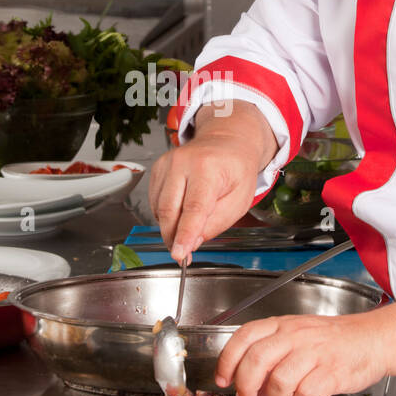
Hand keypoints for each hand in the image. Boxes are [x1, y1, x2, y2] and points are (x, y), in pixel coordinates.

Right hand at [149, 102, 276, 260]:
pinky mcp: (158, 168)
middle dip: (173, 237)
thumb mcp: (240, 200)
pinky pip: (154, 201)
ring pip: (159, 208)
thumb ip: (217, 223)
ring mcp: (167, 163)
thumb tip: (193, 242)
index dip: (185, 234)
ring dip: (169, 227)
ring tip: (185, 231)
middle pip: (170, 209)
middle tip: (182, 253)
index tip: (179, 254)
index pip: (194, 207)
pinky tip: (179, 213)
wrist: (227, 141)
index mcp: (208, 168)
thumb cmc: (236, 169)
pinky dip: (164, 215)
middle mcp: (183, 162)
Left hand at [215, 297, 395, 395]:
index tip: (223, 379)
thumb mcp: (296, 339)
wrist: (371, 339)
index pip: (244, 337)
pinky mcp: (332, 372)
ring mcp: (314, 353)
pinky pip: (306, 395)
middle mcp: (295, 335)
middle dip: (246, 386)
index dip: (227, 361)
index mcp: (282, 325)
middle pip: (256, 360)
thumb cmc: (333, 341)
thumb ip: (270, 360)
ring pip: (279, 381)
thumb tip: (249, 390)